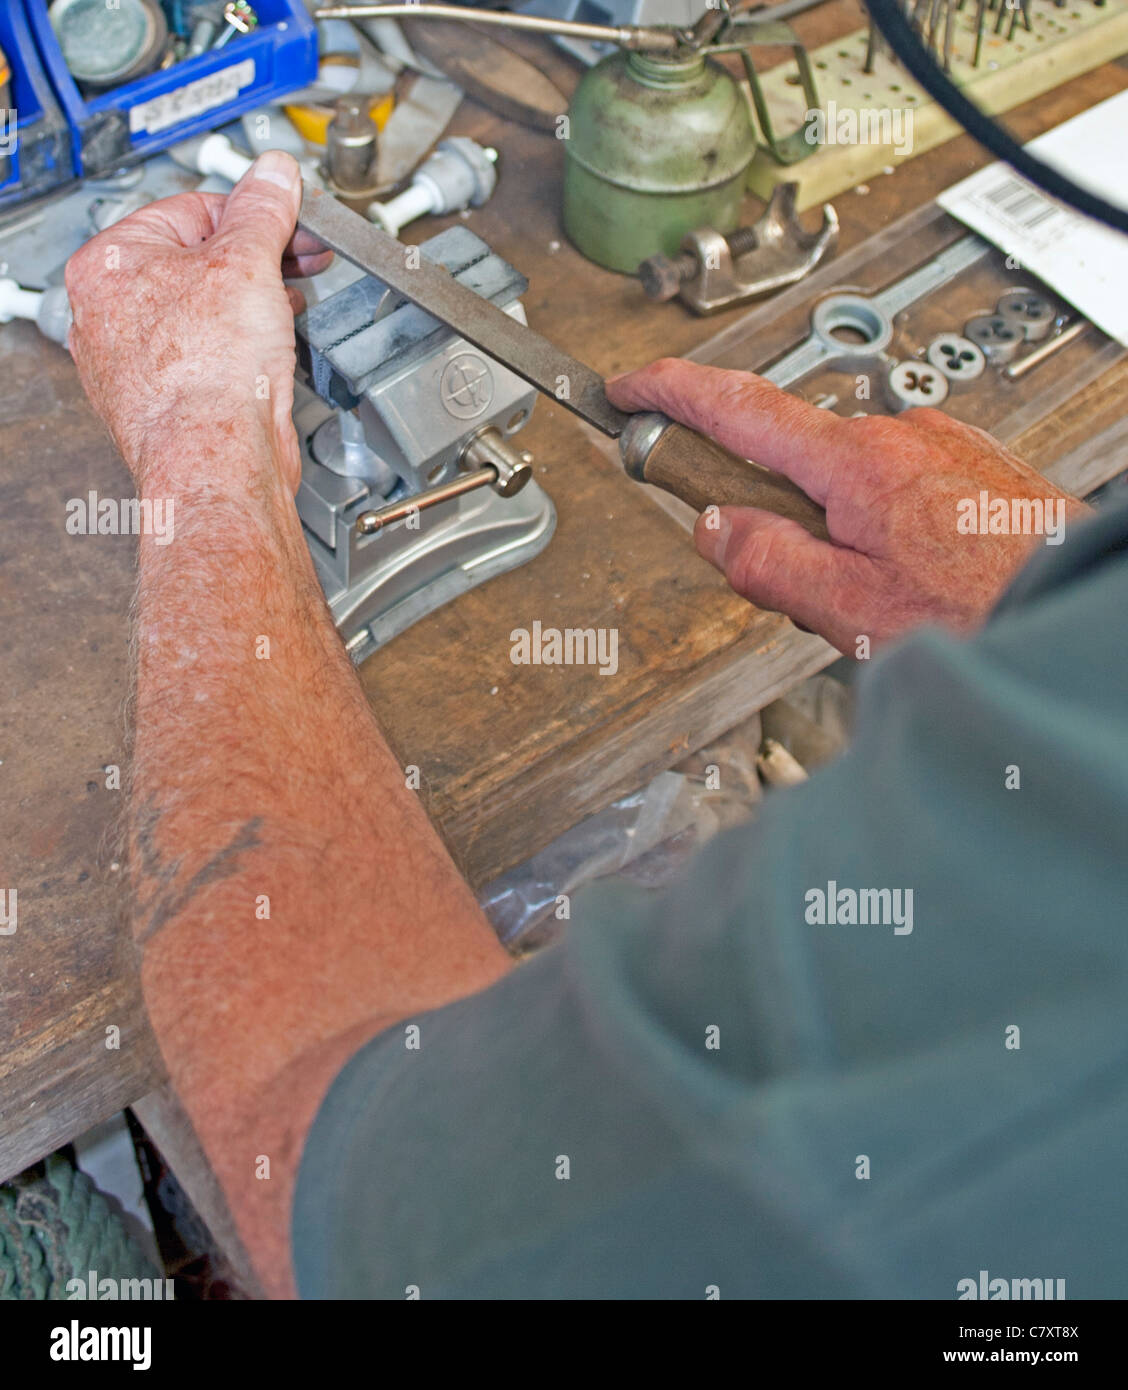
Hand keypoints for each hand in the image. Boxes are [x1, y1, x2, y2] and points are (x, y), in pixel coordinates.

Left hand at [65, 150, 331, 496]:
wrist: (217, 461)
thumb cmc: (207, 376)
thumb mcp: (248, 263)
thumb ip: (264, 212)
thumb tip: (274, 175)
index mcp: (107, 265)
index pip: (188, 210)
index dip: (249, 214)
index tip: (288, 220)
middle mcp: (110, 315)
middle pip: (196, 262)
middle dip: (256, 264)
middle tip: (298, 263)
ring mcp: (135, 364)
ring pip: (205, 314)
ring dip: (253, 309)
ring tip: (286, 313)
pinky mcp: (169, 403)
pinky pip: (209, 358)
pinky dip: (241, 352)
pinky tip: (268, 356)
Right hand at [606, 359, 1088, 653]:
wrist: (1080, 602)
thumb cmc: (990, 610)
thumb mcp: (851, 610)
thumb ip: (768, 564)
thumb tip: (715, 529)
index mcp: (857, 462)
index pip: (736, 406)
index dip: (669, 392)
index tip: (628, 388)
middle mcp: (897, 435)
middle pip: (787, 457)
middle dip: (765, 514)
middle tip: (784, 582)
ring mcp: (937, 444)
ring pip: (841, 481)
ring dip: (829, 532)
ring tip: (872, 599)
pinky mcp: (966, 463)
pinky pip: (889, 486)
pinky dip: (874, 526)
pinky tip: (907, 579)